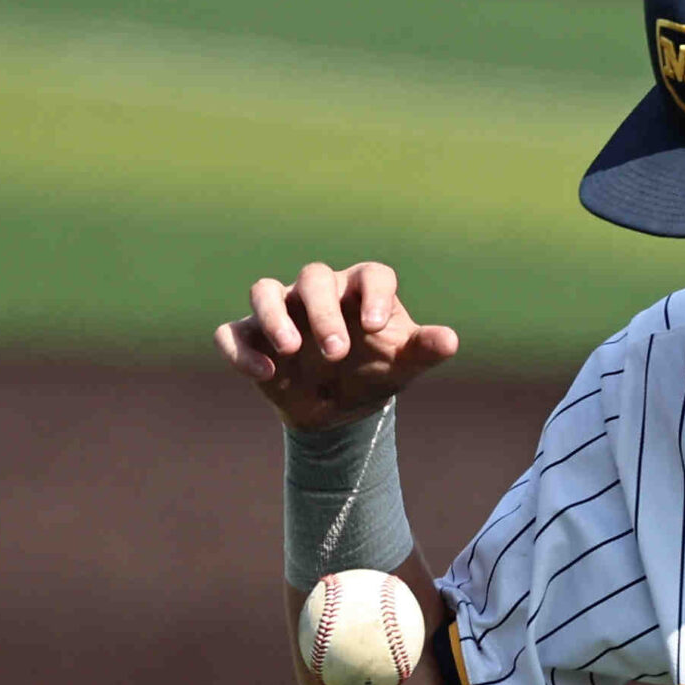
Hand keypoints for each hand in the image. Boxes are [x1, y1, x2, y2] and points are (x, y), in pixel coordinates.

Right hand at [213, 261, 459, 430]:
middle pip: (314, 278)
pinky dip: (241, 349)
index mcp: (361, 290)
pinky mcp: (251, 336)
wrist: (339, 409)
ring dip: (274, 316)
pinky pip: (233, 332)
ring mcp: (282, 311)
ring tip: (291, 350)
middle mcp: (319, 292)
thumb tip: (451, 341)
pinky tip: (263, 373)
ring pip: (265, 291)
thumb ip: (424, 350)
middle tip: (337, 352)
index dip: (373, 294)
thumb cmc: (375, 371)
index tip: (375, 328)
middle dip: (323, 312)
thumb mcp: (403, 365)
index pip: (370, 275)